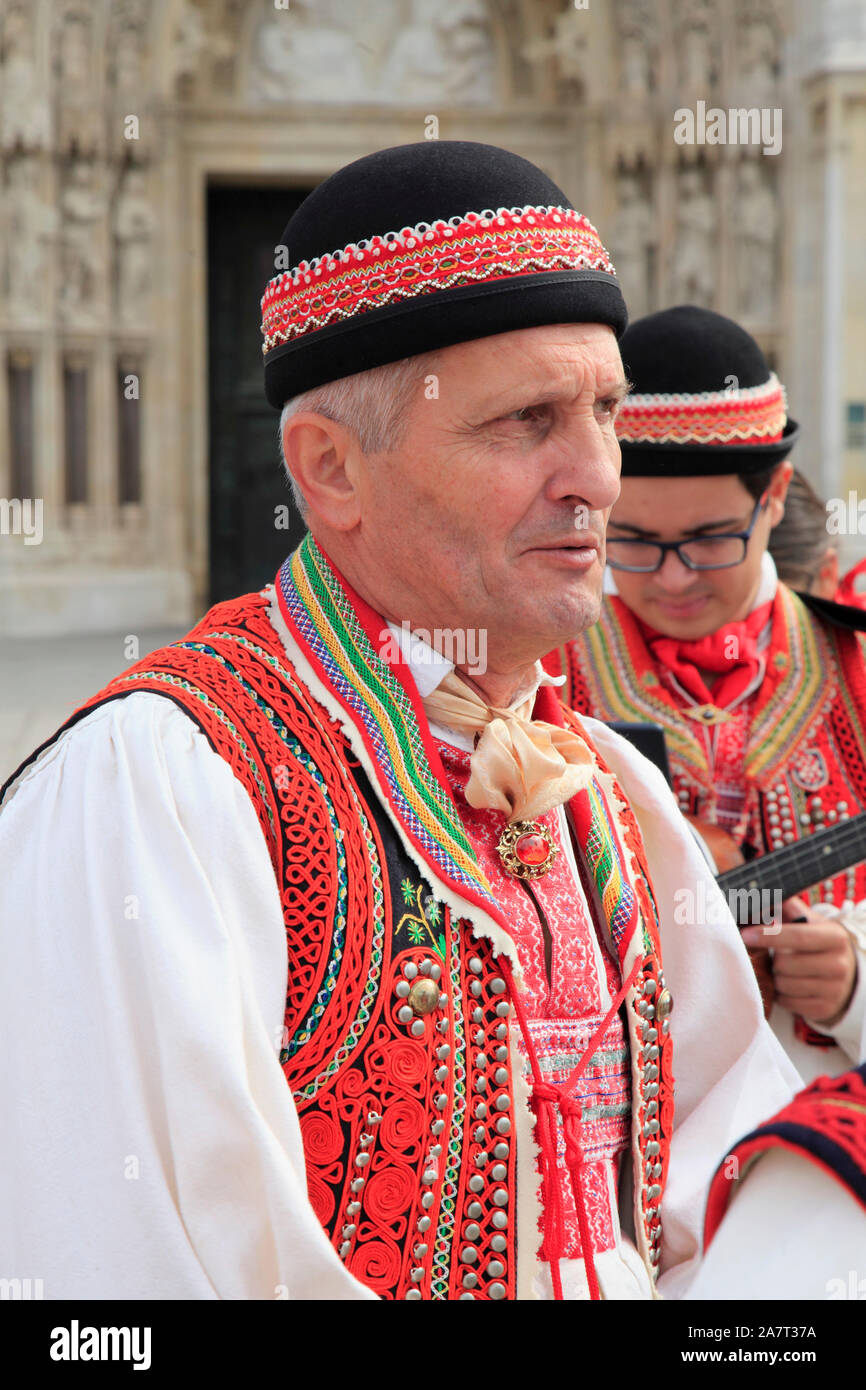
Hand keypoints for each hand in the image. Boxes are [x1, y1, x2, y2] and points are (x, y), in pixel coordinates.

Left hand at [742, 896, 857, 1025]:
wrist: (844, 975)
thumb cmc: (817, 944)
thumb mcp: (809, 923)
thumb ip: (787, 908)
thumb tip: (761, 894)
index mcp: (834, 937)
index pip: (797, 936)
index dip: (768, 935)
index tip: (745, 935)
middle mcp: (838, 964)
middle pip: (785, 963)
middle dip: (774, 959)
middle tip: (777, 956)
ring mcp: (834, 989)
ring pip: (784, 984)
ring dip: (776, 977)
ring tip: (784, 970)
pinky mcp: (825, 1008)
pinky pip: (788, 1002)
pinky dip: (783, 994)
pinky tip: (790, 985)